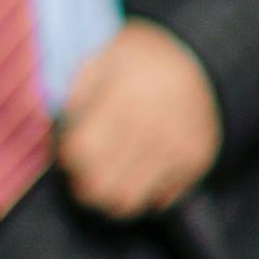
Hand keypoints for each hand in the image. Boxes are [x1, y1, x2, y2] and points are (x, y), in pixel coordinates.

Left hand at [54, 17, 222, 219]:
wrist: (202, 59)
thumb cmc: (139, 58)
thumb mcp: (101, 55)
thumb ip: (74, 90)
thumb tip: (55, 126)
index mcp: (126, 95)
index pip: (82, 152)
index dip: (66, 158)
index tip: (68, 150)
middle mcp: (155, 126)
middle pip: (100, 186)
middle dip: (82, 184)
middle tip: (83, 170)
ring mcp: (178, 147)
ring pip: (126, 202)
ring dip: (109, 195)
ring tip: (108, 174)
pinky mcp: (197, 162)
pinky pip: (158, 201)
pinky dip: (143, 192)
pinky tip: (141, 167)